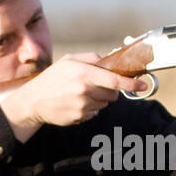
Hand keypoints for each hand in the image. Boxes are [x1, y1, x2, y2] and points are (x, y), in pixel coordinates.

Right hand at [1, 52, 148, 140]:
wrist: (33, 101)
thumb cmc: (52, 78)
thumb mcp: (69, 60)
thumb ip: (91, 58)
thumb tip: (111, 61)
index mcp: (84, 74)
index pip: (114, 81)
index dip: (131, 84)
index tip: (142, 85)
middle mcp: (84, 91)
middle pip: (112, 94)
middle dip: (109, 90)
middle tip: (94, 85)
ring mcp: (82, 106)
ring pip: (104, 104)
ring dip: (97, 99)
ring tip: (79, 94)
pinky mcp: (80, 118)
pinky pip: (94, 113)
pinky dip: (89, 108)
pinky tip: (74, 103)